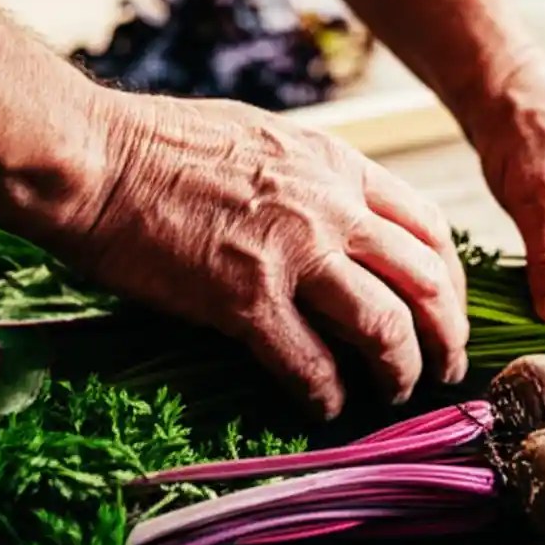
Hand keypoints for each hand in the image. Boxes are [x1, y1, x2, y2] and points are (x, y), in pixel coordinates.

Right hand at [54, 89, 468, 418]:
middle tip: (446, 368)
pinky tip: (326, 407)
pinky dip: (326, 394)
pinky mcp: (244, 298)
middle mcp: (330, 208)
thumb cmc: (165, 144)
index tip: (446, 310)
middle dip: (447, 334)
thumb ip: (316, 177)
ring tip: (396, 393)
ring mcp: (291, 253)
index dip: (450, 280)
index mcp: (337, 167)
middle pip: (426, 281)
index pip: (429, 227)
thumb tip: (343, 215)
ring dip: (401, 370)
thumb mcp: (267, 138)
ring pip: (386, 325)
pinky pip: (309, 363)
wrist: (94, 155)